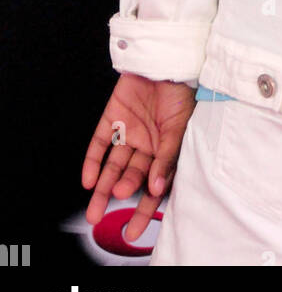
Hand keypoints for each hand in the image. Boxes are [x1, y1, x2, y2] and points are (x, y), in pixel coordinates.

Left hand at [82, 73, 196, 242]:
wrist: (167, 58)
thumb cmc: (182, 92)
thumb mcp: (180, 129)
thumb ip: (166, 158)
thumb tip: (157, 188)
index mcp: (166, 150)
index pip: (154, 185)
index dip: (145, 209)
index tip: (135, 232)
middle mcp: (147, 144)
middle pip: (130, 177)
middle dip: (119, 195)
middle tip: (108, 210)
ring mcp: (129, 131)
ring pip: (113, 165)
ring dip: (103, 186)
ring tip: (94, 206)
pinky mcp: (113, 118)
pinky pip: (101, 143)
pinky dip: (93, 161)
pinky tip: (88, 179)